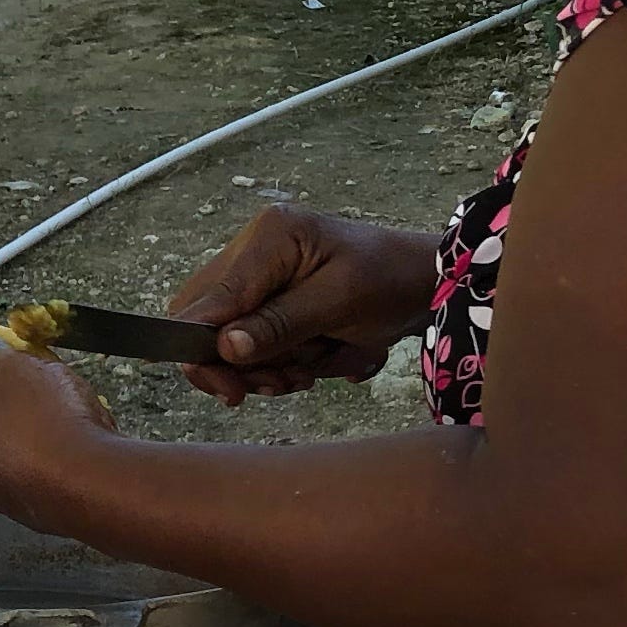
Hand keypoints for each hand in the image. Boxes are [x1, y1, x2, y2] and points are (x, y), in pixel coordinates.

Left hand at [0, 328, 113, 528]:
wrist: (94, 483)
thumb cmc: (46, 427)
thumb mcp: (10, 367)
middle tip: (4, 359)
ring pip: (1, 433)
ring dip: (18, 408)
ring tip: (47, 386)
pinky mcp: (29, 497)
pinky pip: (29, 455)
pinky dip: (40, 436)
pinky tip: (64, 422)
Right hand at [167, 206, 439, 402]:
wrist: (422, 282)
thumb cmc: (390, 281)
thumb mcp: (339, 303)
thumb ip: (281, 324)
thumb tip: (225, 348)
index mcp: (269, 237)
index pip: (211, 299)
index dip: (205, 346)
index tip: (228, 388)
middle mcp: (253, 250)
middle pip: (205, 319)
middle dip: (238, 362)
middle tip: (277, 386)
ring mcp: (258, 273)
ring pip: (224, 337)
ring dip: (262, 366)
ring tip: (304, 374)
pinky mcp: (267, 296)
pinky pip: (249, 340)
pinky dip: (274, 361)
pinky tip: (305, 364)